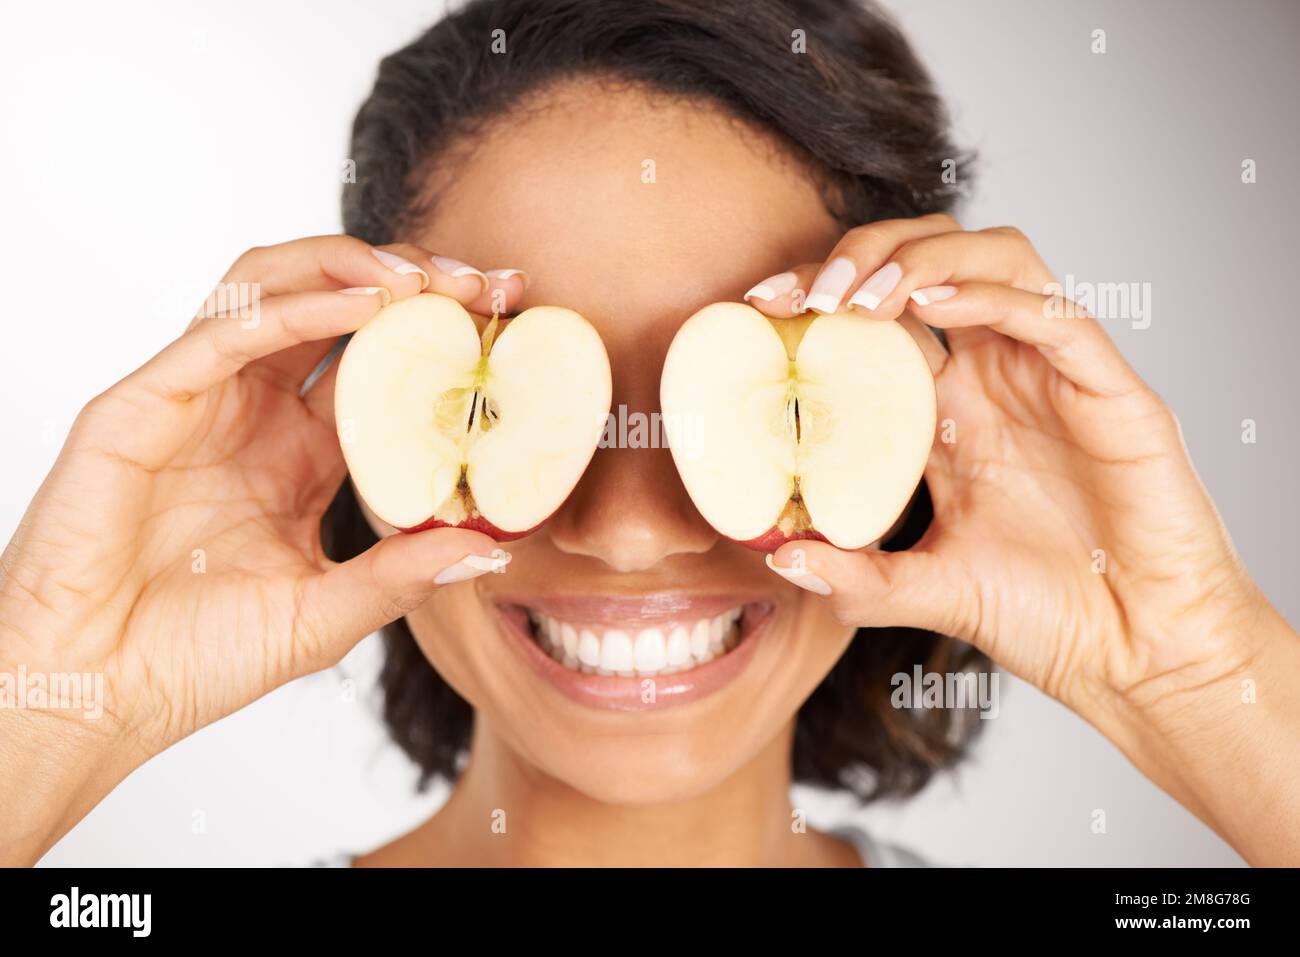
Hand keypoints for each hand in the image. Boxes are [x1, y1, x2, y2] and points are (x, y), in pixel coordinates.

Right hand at [0, 236, 521, 859]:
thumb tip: (498, 546)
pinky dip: (297, 308)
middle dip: (412, 282)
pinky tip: (363, 308)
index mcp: (299, 453)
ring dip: (352, 269)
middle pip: (334, 307)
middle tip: (484, 282)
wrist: (94, 696)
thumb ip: (405, 574)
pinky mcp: (144, 404)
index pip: (378, 363)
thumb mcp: (326, 614)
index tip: (509, 320)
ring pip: (274, 289)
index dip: (441, 335)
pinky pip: (226, 333)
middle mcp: (253, 413)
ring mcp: (200, 401)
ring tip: (426, 278)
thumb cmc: (195, 659)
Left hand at [752, 215, 1298, 859]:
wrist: (1136, 655)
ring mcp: (1052, 375)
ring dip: (919, 261)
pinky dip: (988, 296)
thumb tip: (778, 557)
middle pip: (932, 262)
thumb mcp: (927, 591)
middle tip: (800, 298)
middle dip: (861, 256)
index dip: (821, 298)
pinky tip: (927, 309)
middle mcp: (998, 376)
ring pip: (996, 259)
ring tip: (856, 299)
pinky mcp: (1108, 388)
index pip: (881, 319)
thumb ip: (856, 576)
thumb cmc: (1045, 615)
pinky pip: (1050, 314)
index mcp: (951, 409)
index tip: (761, 309)